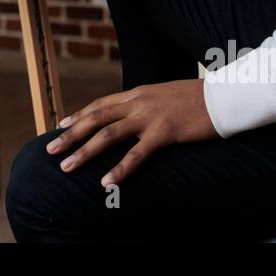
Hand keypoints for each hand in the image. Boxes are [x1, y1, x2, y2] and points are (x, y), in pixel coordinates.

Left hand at [46, 79, 217, 186]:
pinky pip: (137, 154)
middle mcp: (139, 102)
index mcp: (138, 93)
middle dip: (70, 134)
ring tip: (66, 167)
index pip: (101, 104)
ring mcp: (150, 116)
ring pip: (108, 134)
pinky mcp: (165, 133)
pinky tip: (106, 182)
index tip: (59, 125)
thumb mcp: (166, 96)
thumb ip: (148, 104)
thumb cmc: (199, 99)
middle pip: (96, 118)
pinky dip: (120, 169)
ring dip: (84, 151)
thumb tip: (134, 116)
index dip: (79, 115)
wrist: (225, 95)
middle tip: (50, 150)